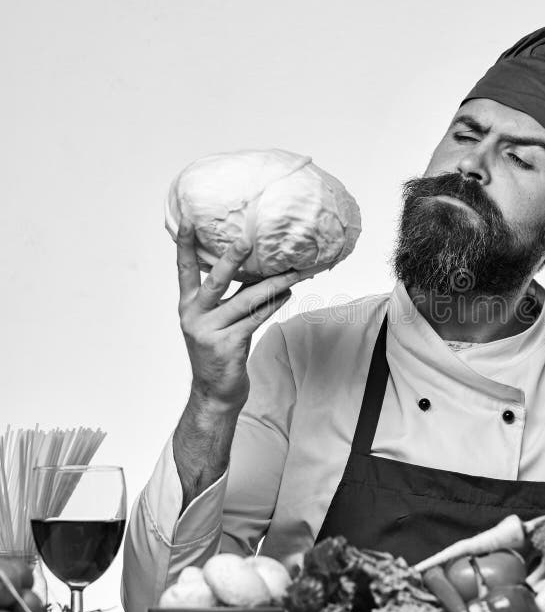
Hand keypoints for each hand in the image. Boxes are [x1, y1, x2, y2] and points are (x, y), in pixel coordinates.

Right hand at [176, 219, 306, 409]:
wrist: (215, 393)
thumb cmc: (219, 351)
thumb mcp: (217, 321)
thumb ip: (230, 296)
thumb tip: (259, 268)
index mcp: (188, 305)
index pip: (184, 269)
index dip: (184, 244)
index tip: (188, 219)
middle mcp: (194, 315)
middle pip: (214, 280)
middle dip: (232, 259)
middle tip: (247, 239)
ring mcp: (209, 331)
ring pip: (245, 300)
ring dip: (273, 284)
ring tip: (293, 271)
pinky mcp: (227, 345)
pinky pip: (256, 319)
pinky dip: (274, 305)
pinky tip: (288, 294)